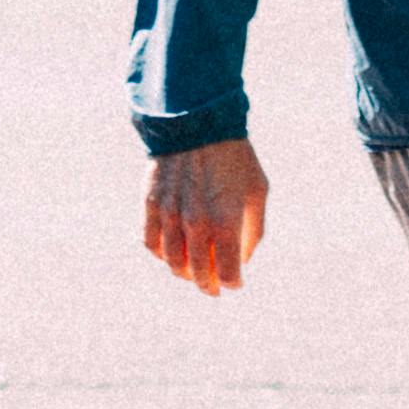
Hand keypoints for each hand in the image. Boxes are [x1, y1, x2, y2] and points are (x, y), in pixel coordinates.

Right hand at [142, 136, 267, 298]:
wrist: (198, 122)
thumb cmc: (235, 157)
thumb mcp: (257, 192)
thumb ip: (253, 230)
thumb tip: (242, 258)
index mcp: (225, 221)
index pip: (226, 273)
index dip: (233, 283)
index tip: (235, 282)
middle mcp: (195, 222)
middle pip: (198, 273)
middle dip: (208, 285)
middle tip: (213, 287)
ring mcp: (170, 214)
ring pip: (172, 261)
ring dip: (183, 273)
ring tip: (192, 272)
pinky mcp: (151, 203)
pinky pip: (151, 241)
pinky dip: (161, 254)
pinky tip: (171, 253)